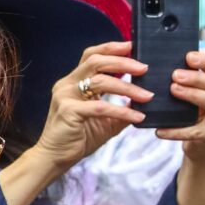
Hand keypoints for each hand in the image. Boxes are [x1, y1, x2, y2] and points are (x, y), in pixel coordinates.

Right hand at [32, 41, 150, 170]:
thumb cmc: (80, 136)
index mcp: (74, 81)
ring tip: (148, 96)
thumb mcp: (106, 119)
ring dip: (128, 88)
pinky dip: (122, 111)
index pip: (92, 56)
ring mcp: (65, 96)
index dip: (112, 48)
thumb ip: (122, 107)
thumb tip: (146, 99)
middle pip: (95, 61)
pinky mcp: (68, 112)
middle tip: (145, 68)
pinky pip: (100, 107)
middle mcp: (67, 84)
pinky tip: (137, 117)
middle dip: (123, 61)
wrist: (55, 157)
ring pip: (100, 81)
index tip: (133, 46)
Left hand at [156, 52, 204, 161]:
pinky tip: (160, 130)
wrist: (204, 146)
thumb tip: (174, 66)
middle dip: (196, 78)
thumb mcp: (203, 95)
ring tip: (173, 90)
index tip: (189, 57)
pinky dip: (176, 131)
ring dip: (191, 94)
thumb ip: (197, 83)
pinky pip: (195, 131)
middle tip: (175, 75)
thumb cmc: (200, 114)